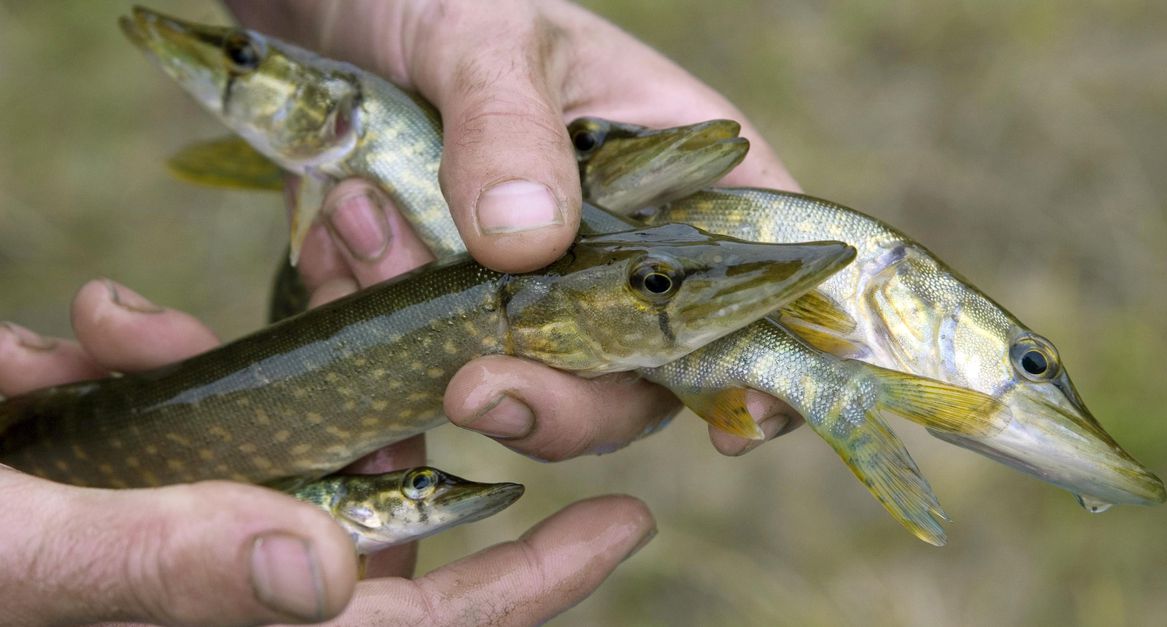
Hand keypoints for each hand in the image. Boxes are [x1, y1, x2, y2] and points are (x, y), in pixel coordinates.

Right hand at [0, 280, 655, 625]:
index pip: (412, 624)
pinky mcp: (104, 459)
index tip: (624, 523)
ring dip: (272, 352)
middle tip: (424, 289)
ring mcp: (164, 510)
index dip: (524, 593)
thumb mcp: (11, 547)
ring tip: (243, 275)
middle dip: (402, 391)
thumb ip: (158, 566)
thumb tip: (329, 576)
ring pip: (281, 432)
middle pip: (368, 496)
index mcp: (214, 605)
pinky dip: (147, 362)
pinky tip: (74, 328)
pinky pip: (176, 406)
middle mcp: (213, 567)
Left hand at [227, 0, 802, 457]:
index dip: (768, 361)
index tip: (735, 426)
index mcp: (679, 171)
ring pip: (526, 383)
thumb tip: (528, 243)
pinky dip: (380, 350)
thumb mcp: (483, 38)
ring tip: (360, 219)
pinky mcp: (449, 310)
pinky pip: (425, 371)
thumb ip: (507, 127)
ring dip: (436, 344)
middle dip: (559, 400)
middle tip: (476, 390)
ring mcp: (533, 291)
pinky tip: (333, 260)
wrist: (337, 10)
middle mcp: (619, 250)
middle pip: (639, 375)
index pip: (761, 278)